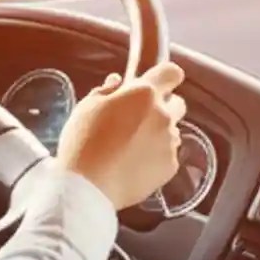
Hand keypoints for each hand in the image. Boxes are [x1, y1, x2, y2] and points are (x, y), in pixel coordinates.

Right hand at [55, 63, 186, 210]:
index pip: (172, 73)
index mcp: (144, 94)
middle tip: (138, 119)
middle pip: (177, 104)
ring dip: (158, 134)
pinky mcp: (171, 166)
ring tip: (131, 147)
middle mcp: (163, 115)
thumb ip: (106, 90)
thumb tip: (117, 82)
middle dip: (162, 108)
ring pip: (171, 131)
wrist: (88, 187)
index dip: (165, 77)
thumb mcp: (87, 107)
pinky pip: (168, 154)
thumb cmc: (83, 143)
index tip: (158, 83)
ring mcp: (170, 142)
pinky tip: (134, 164)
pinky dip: (156, 157)